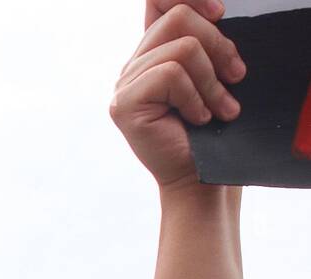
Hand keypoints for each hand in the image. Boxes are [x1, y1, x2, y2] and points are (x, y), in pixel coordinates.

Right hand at [111, 1, 245, 190]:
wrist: (202, 177)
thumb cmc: (212, 133)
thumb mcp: (213, 75)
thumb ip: (205, 43)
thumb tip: (216, 11)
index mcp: (152, 55)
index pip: (159, 1)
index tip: (221, 14)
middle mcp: (133, 67)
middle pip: (178, 19)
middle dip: (218, 44)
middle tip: (236, 77)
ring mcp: (124, 85)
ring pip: (181, 47)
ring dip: (211, 79)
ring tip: (220, 109)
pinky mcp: (125, 104)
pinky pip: (170, 73)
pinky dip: (195, 95)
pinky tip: (198, 118)